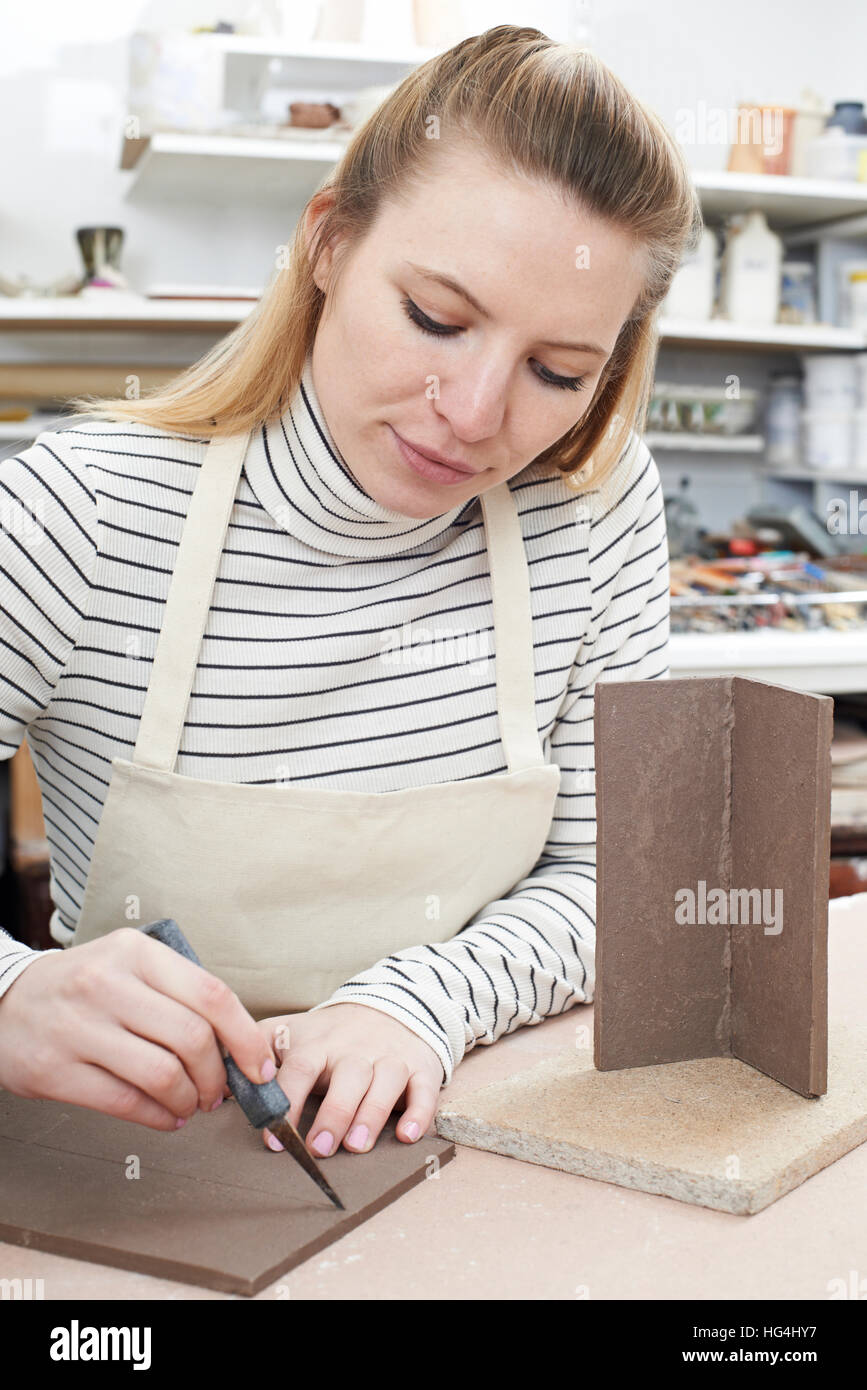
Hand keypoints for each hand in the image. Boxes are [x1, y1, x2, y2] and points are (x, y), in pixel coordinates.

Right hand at [0, 929, 276, 1130]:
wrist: (5, 1001)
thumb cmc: (84, 985)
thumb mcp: (129, 965)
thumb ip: (179, 993)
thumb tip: (238, 1045)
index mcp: (136, 952)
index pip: (212, 994)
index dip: (245, 1037)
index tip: (259, 1065)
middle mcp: (107, 983)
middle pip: (192, 1038)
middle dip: (218, 1076)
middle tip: (219, 1092)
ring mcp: (77, 1027)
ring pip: (162, 1075)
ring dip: (189, 1100)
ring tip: (191, 1104)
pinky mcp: (55, 1070)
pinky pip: (126, 1102)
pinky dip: (159, 1117)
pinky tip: (166, 1116)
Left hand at [256, 1002, 444, 1157]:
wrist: (394, 1002)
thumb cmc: (333, 1033)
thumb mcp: (292, 1032)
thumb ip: (256, 1054)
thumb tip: (216, 1087)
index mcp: (318, 1044)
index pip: (299, 1068)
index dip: (285, 1101)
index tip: (272, 1135)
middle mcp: (354, 1050)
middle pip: (345, 1077)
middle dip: (333, 1112)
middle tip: (320, 1147)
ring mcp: (389, 1057)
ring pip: (384, 1082)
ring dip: (371, 1114)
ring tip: (357, 1145)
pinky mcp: (420, 1067)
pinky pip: (423, 1089)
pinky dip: (419, 1113)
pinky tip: (406, 1134)